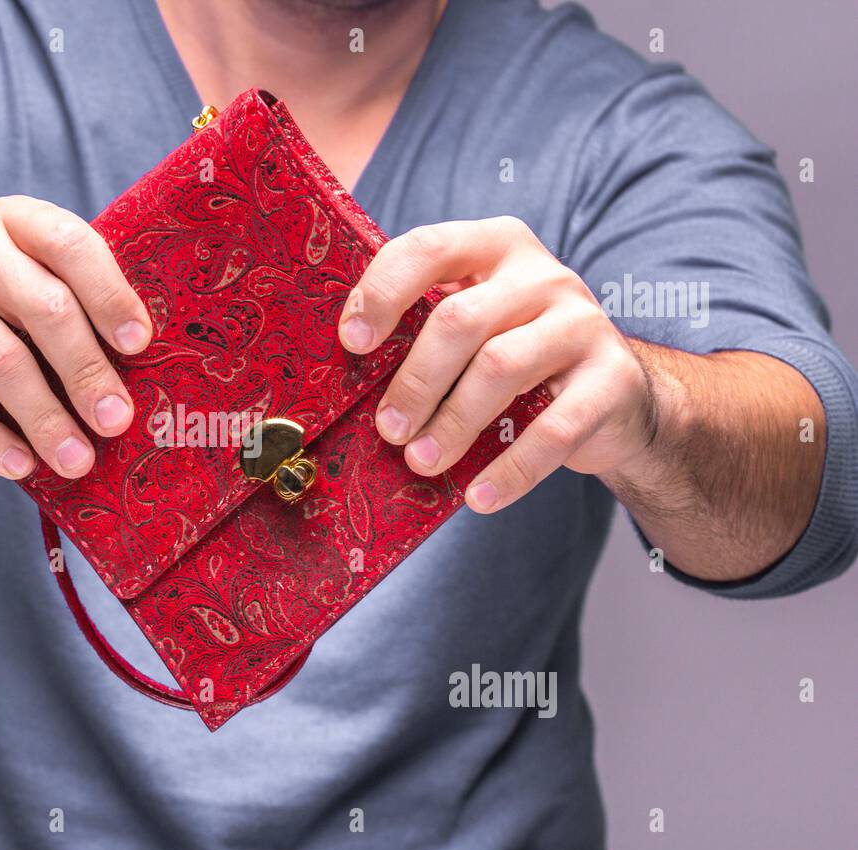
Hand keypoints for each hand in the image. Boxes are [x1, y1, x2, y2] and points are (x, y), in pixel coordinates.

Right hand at [0, 196, 150, 478]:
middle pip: (44, 308)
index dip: (109, 295)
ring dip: (45, 418)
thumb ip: (73, 300)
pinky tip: (21, 465)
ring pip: (0, 359)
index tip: (139, 345)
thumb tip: (144, 373)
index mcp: (15, 222)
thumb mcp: (24, 275)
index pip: (71, 246)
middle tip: (116, 420)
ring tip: (77, 459)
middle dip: (86, 370)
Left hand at [338, 216, 653, 512]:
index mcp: (495, 247)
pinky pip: (554, 429)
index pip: (429, 249)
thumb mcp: (474, 327)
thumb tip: (342, 372)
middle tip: (389, 429)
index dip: (383, 293)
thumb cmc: (514, 355)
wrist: (614, 395)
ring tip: (422, 462)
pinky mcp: (612, 380)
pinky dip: (511, 469)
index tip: (352, 343)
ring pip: (502, 368)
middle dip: (415, 380)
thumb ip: (423, 329)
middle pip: (461, 319)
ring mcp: (583, 323)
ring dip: (452, 424)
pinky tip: (479, 496)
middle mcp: (542, 275)